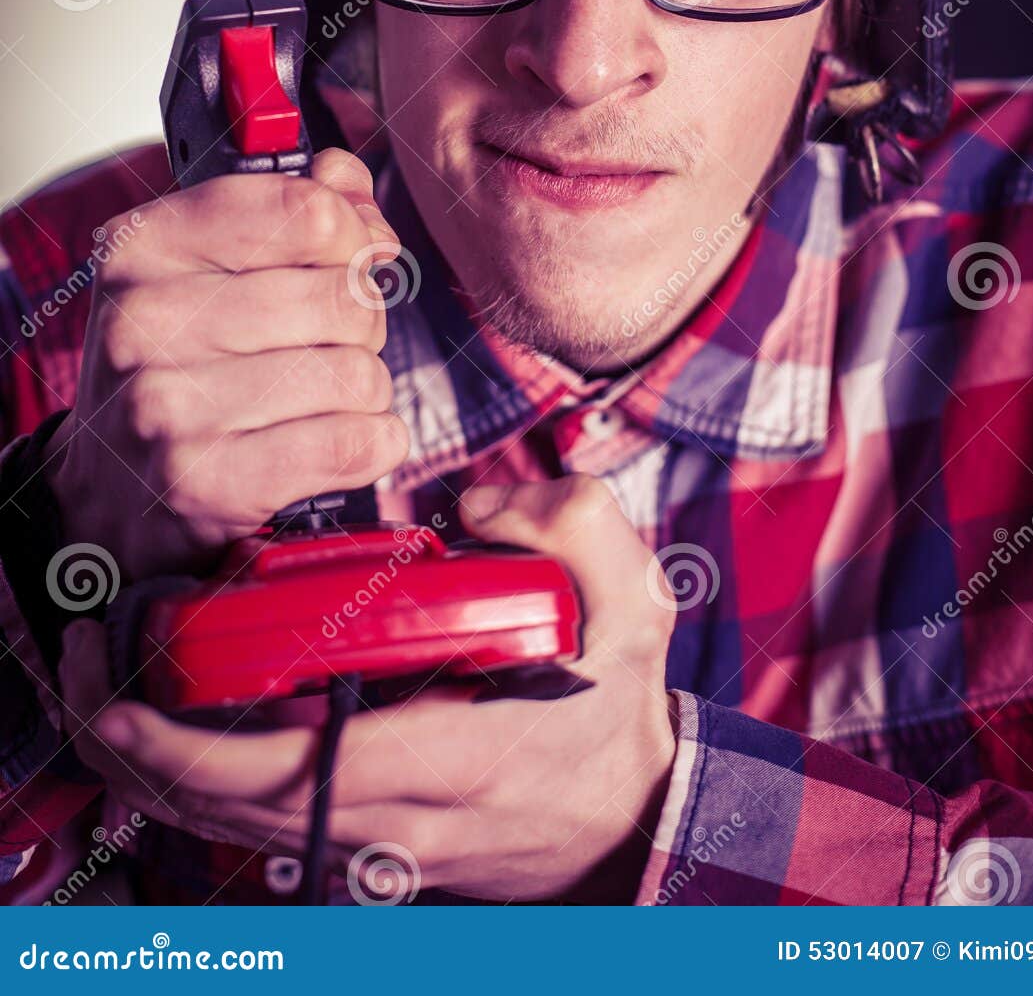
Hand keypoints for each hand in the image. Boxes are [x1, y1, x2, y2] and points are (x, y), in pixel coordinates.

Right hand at [49, 149, 408, 583]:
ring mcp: (168, 407)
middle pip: (343, 298)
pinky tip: (337, 441)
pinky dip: (373, 443)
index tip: (352, 254)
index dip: (355, 233)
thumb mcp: (202, 268)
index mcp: (144, 247)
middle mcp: (144, 322)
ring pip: (357, 374)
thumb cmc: (174, 365)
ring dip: (363, 389)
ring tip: (320, 398)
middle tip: (325, 342)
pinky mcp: (206, 484)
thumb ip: (288, 207)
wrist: (109, 493)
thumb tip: (348, 178)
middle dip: (361, 321)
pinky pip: (354, 444)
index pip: (306, 211)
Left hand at [60, 476, 677, 902]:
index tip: (139, 683)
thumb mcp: (633, 604)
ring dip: (153, 773)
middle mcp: (400, 816)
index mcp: (456, 754)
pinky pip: (256, 833)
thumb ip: (568, 524)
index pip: (303, 768)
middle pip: (236, 810)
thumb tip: (474, 498)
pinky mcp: (364, 849)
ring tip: (98, 694)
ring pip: (232, 832)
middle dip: (142, 753)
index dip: (201, 745)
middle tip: (84, 674)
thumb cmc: (615, 713)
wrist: (629, 820)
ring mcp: (376, 844)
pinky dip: (194, 790)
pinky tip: (160, 733)